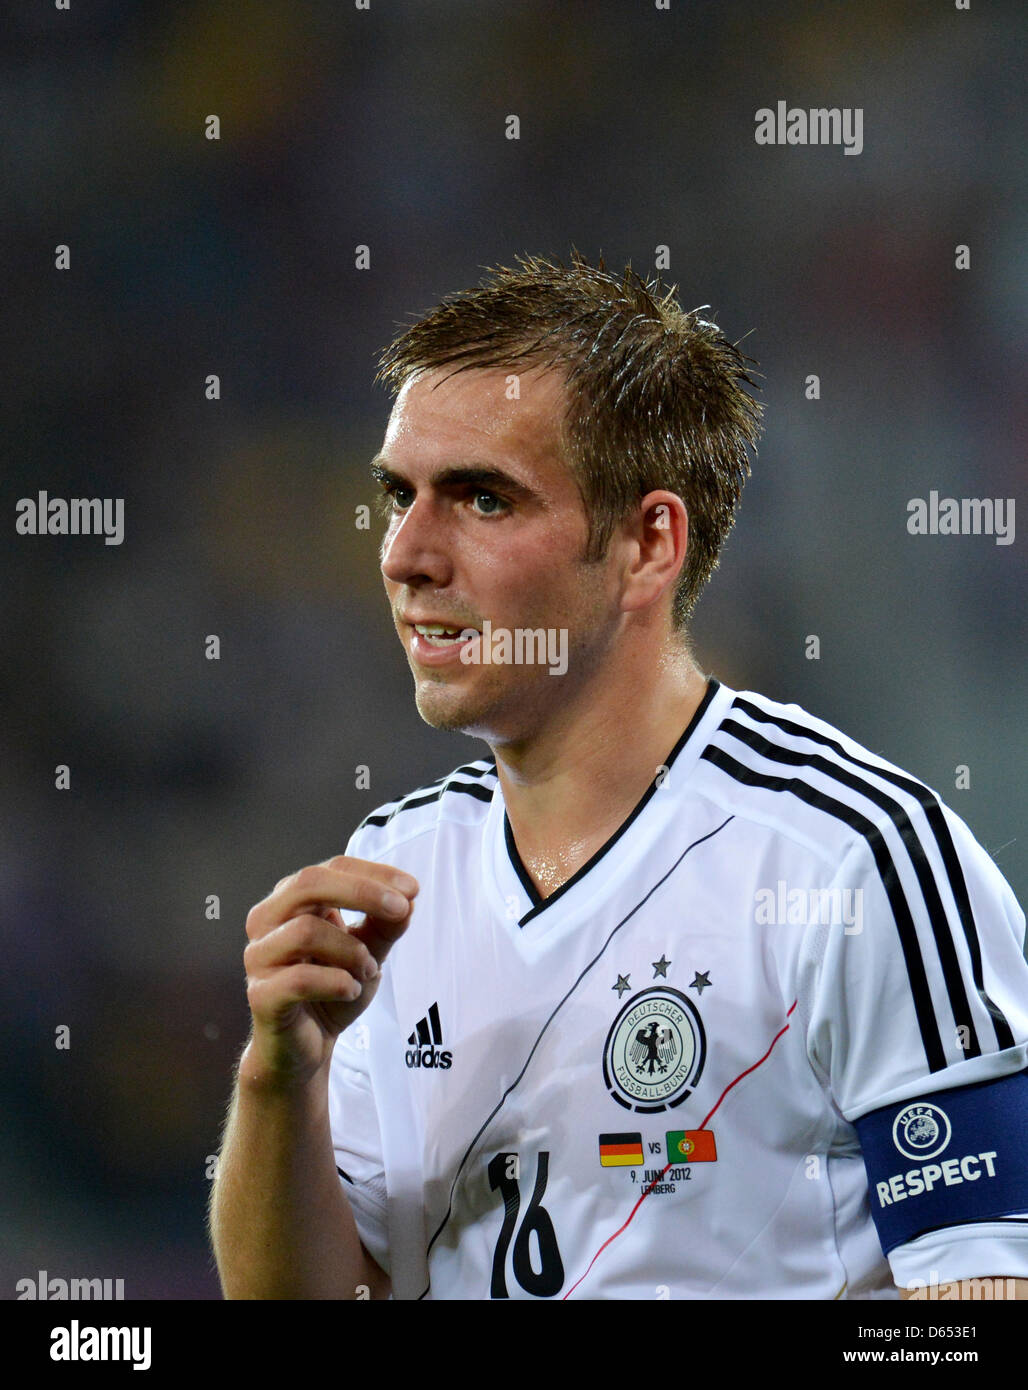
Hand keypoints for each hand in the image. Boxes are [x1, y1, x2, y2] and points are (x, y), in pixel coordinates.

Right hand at [240, 855, 418, 1087]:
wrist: (306, 1047)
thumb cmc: (331, 989)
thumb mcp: (368, 952)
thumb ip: (386, 925)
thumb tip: (409, 898)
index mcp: (292, 901)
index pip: (331, 868)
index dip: (373, 874)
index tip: (412, 889)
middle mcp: (268, 920)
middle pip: (308, 883)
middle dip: (361, 892)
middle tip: (401, 909)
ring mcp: (259, 957)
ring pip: (305, 932)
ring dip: (352, 950)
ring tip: (370, 971)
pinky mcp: (261, 994)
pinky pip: (299, 979)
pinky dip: (337, 982)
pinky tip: (351, 990)